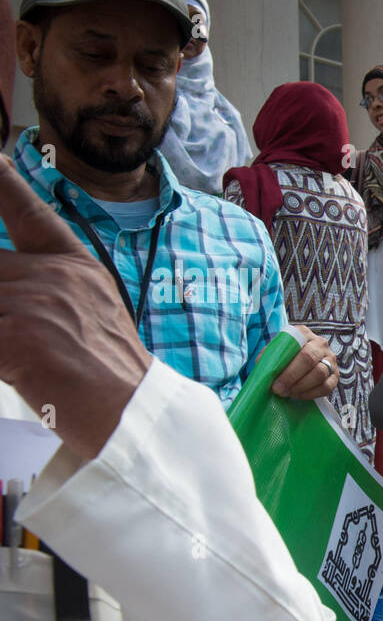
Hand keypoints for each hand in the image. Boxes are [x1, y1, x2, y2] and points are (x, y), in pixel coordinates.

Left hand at [0, 153, 151, 459]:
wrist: (133, 414)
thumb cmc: (111, 376)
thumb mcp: (89, 315)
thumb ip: (45, 291)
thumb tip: (11, 292)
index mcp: (74, 265)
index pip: (24, 207)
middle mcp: (51, 274)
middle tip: (10, 316)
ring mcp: (31, 302)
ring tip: (13, 344)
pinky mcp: (12, 336)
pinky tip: (7, 362)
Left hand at [270, 326, 338, 399]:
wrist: (298, 364)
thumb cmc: (284, 358)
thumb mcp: (274, 352)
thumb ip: (268, 356)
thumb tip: (264, 369)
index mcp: (303, 333)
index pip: (296, 346)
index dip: (285, 365)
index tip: (273, 381)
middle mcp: (320, 343)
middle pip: (309, 359)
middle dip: (291, 377)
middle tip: (279, 390)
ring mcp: (330, 359)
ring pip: (319, 373)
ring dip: (301, 386)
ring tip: (288, 393)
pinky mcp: (335, 375)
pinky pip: (326, 387)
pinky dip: (311, 394)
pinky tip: (298, 395)